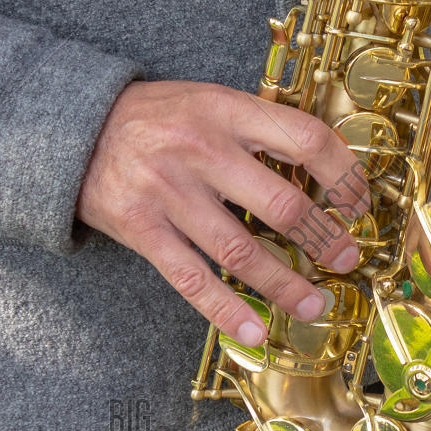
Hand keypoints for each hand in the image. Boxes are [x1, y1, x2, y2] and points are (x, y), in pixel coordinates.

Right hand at [78, 81, 371, 345]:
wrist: (72, 129)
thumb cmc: (154, 116)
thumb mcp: (207, 99)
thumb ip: (256, 125)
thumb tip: (322, 167)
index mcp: (226, 109)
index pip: (305, 139)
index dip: (344, 174)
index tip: (358, 202)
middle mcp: (201, 149)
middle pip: (281, 203)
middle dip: (324, 239)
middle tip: (347, 260)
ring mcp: (169, 192)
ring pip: (241, 250)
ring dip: (285, 285)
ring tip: (313, 304)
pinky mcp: (141, 229)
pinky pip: (191, 278)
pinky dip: (225, 310)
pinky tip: (255, 332)